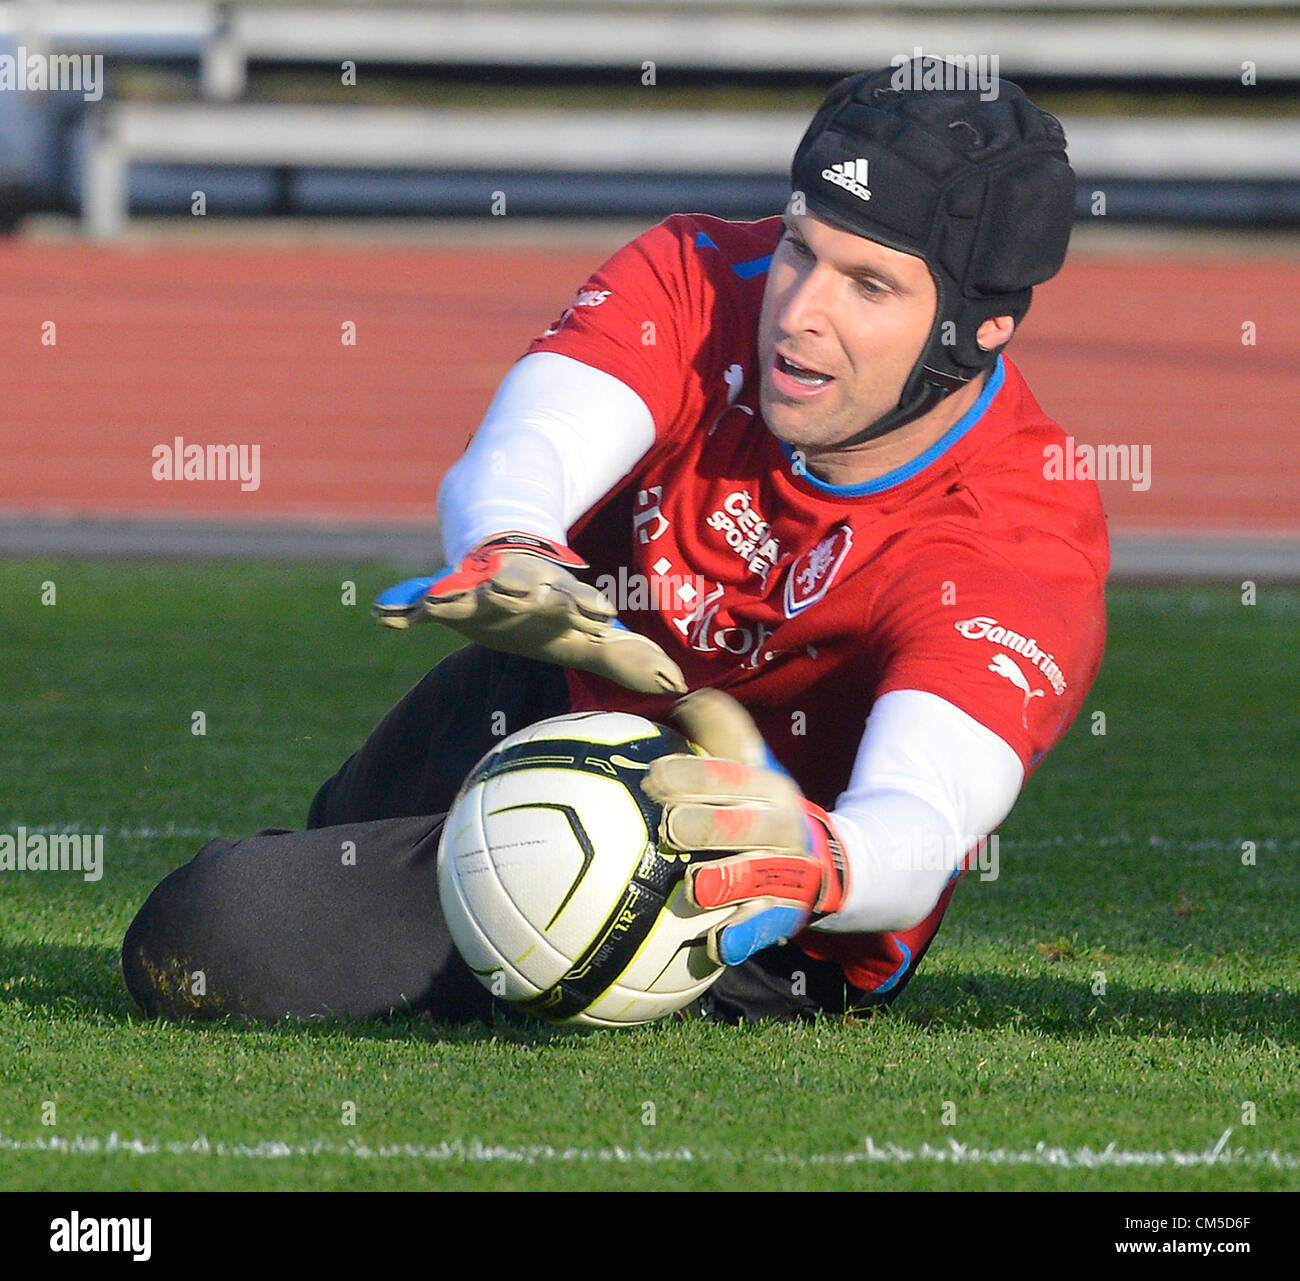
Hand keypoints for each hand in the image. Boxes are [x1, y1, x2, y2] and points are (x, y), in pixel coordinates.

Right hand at [372, 532, 686, 695]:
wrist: (503, 558)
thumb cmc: (550, 612)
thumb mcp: (586, 633)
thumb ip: (626, 658)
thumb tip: (674, 684)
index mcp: (556, 597)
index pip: (575, 601)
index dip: (586, 607)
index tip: (600, 612)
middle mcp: (517, 588)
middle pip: (520, 588)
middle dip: (521, 590)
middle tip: (516, 589)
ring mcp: (477, 588)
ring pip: (467, 588)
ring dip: (456, 593)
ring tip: (436, 602)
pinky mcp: (446, 595)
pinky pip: (420, 599)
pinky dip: (404, 606)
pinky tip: (385, 614)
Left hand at [641, 688, 848, 964]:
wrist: (825, 861)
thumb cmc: (759, 805)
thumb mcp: (751, 762)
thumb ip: (718, 731)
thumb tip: (680, 696)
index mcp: (765, 785)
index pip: (727, 775)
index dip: (691, 775)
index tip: (653, 778)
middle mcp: (778, 826)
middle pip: (740, 825)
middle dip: (705, 824)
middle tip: (670, 827)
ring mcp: (781, 872)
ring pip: (750, 877)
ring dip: (721, 881)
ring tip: (694, 886)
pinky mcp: (782, 914)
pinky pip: (760, 927)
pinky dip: (740, 936)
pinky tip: (717, 946)